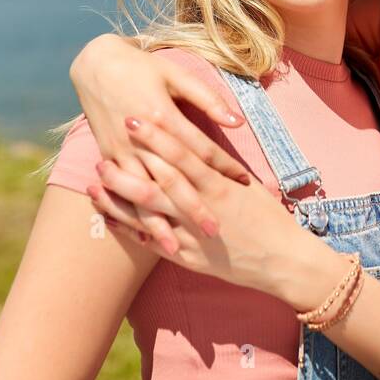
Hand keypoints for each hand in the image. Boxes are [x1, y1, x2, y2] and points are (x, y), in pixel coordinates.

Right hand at [69, 34, 249, 245]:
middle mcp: (141, 140)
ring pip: (142, 194)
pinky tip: (143, 233)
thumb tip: (237, 121)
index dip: (223, 166)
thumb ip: (208, 99)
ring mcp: (121, 151)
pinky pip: (120, 193)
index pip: (200, 149)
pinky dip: (131, 215)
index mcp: (163, 117)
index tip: (244, 183)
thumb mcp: (177, 75)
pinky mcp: (108, 156)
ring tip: (176, 246)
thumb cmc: (143, 68)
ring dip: (158, 222)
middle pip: (171, 180)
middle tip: (216, 232)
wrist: (96, 66)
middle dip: (192, 208)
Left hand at [88, 155, 310, 297]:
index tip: (136, 119)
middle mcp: (202, 210)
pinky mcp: (186, 258)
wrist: (283, 260)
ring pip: (149, 214)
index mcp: (220, 187)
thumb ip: (221, 167)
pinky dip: (127, 227)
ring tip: (96, 179)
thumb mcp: (249, 186)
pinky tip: (106, 214)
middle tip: (104, 147)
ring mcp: (192, 236)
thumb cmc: (269, 218)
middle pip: (158, 184)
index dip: (157, 137)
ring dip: (120, 196)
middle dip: (130, 165)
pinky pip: (151, 241)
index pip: (183, 157)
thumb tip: (198, 145)